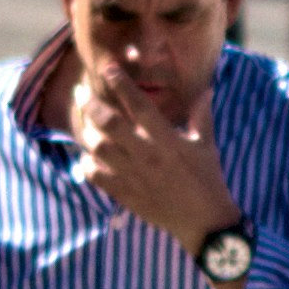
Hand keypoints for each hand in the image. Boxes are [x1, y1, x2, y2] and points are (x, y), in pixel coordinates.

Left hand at [64, 68, 240, 246]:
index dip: (121, 84)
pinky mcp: (125, 194)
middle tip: (80, 92)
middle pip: (110, 125)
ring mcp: (133, 176)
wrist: (203, 221)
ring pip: (98, 149)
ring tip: (83, 122)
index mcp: (167, 140)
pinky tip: (86, 156)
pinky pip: (96, 177)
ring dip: (87, 133)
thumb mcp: (206, 144)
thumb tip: (206, 88)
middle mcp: (147, 155)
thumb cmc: (207, 178)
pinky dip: (86, 165)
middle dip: (91, 105)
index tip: (108, 67)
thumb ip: (201, 115)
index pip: (140, 106)